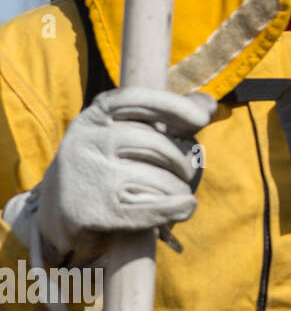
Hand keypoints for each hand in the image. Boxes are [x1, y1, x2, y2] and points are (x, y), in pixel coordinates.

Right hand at [4, 87, 215, 267]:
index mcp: (95, 115)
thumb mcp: (126, 129)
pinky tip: (187, 206)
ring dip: (180, 189)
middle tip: (186, 171)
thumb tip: (209, 104)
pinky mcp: (96, 211)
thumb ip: (168, 115)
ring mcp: (91, 176)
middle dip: (184, 160)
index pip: (139, 100)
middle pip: (159, 145)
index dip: (175, 106)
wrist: (60, 207)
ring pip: (162, 180)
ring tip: (178, 192)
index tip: (200, 119)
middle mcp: (88, 141)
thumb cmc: (109, 160)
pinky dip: (178, 208)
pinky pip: (154, 208)